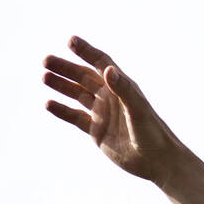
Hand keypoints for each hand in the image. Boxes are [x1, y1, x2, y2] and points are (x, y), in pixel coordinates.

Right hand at [43, 36, 187, 185]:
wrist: (158, 162)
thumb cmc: (153, 134)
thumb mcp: (138, 110)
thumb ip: (123, 89)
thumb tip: (108, 70)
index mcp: (122, 87)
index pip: (101, 63)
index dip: (87, 51)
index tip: (71, 41)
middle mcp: (110, 98)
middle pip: (84, 77)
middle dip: (66, 68)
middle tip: (46, 60)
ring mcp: (103, 114)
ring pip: (77, 94)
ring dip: (62, 85)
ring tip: (45, 77)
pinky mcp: (97, 131)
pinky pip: (75, 117)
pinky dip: (62, 110)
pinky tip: (48, 104)